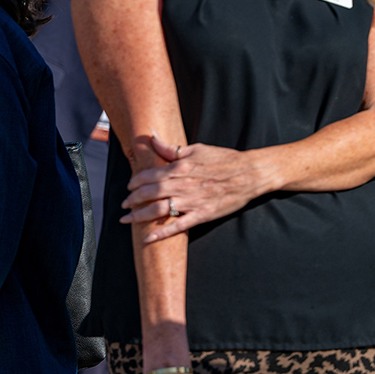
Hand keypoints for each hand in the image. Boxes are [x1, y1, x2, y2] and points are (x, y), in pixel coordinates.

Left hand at [121, 134, 275, 241]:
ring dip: (139, 216)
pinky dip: (161, 233)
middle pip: (149, 193)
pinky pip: (178, 226)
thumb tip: (151, 136)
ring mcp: (192, 202)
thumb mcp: (196, 149)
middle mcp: (183, 185)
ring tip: (127, 219)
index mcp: (179, 168)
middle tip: (124, 204)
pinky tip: (148, 237)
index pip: (149, 175)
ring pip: (158, 210)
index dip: (135, 182)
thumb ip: (170, 148)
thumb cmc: (223, 159)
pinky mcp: (202, 215)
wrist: (250, 173)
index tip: (129, 187)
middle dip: (133, 199)